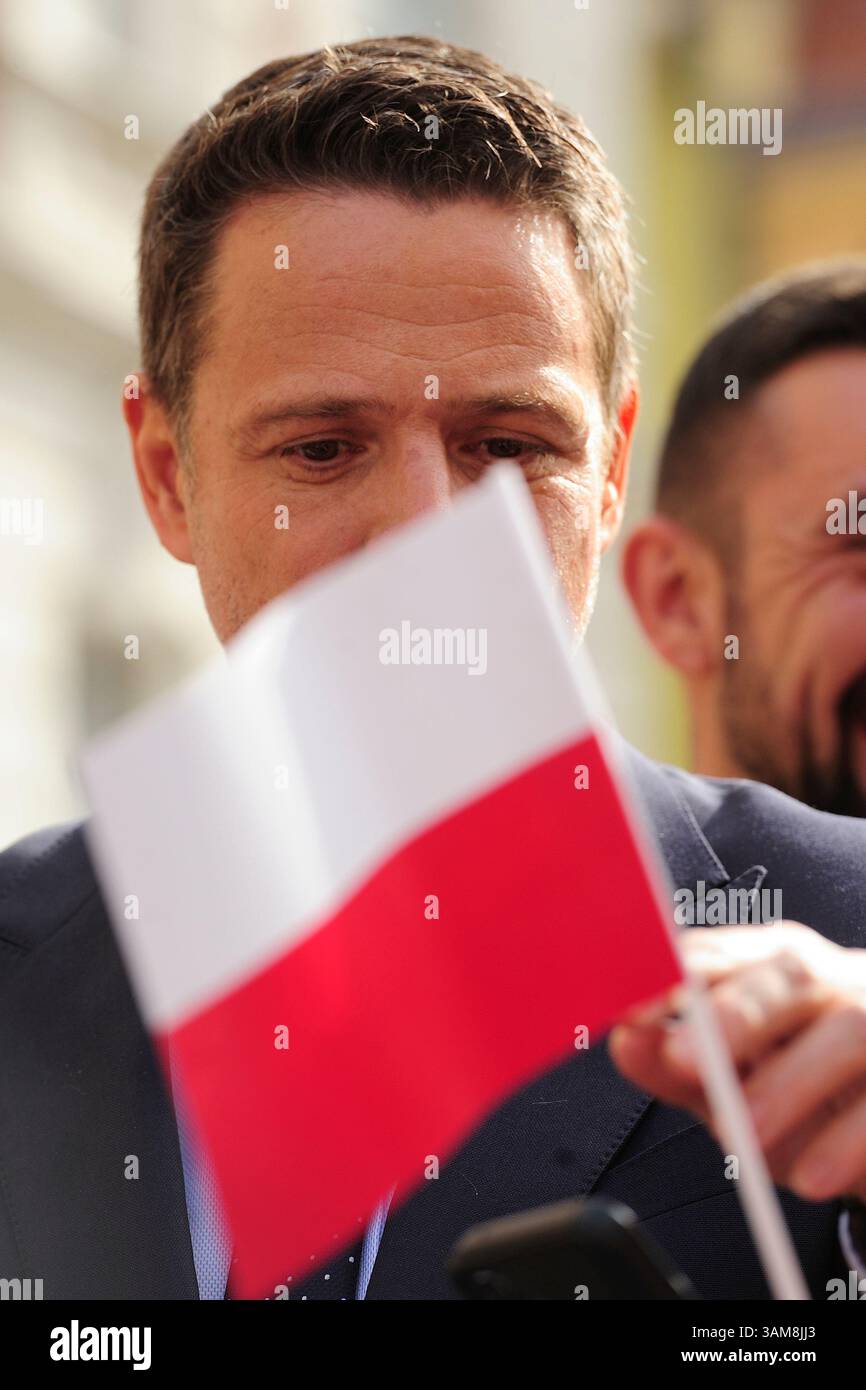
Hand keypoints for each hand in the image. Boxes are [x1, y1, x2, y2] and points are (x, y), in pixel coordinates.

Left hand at [609, 922, 865, 1203]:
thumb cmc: (804, 1090)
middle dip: (736, 1013)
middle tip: (683, 1060)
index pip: (725, 952)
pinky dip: (848, 1140)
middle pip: (793, 974)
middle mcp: (837, 982)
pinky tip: (812, 1176)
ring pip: (849, 1030)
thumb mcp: (732, 1081)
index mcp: (780, 966)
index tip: (632, 1008)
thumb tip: (624, 1039)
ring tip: (743, 1135)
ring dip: (789, 1084)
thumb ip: (674, 1063)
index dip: (677, 975)